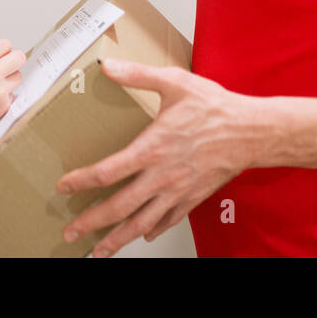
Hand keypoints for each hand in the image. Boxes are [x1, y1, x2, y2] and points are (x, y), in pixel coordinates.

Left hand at [55, 59, 257, 256]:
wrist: (253, 132)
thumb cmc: (215, 107)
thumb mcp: (175, 82)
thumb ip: (138, 75)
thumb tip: (107, 66)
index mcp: (152, 148)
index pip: (107, 172)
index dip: (81, 182)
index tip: (63, 187)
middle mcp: (162, 176)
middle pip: (119, 207)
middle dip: (91, 224)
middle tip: (70, 233)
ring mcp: (178, 192)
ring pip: (142, 223)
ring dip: (117, 239)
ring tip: (98, 251)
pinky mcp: (193, 198)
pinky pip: (168, 220)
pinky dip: (152, 230)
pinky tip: (142, 235)